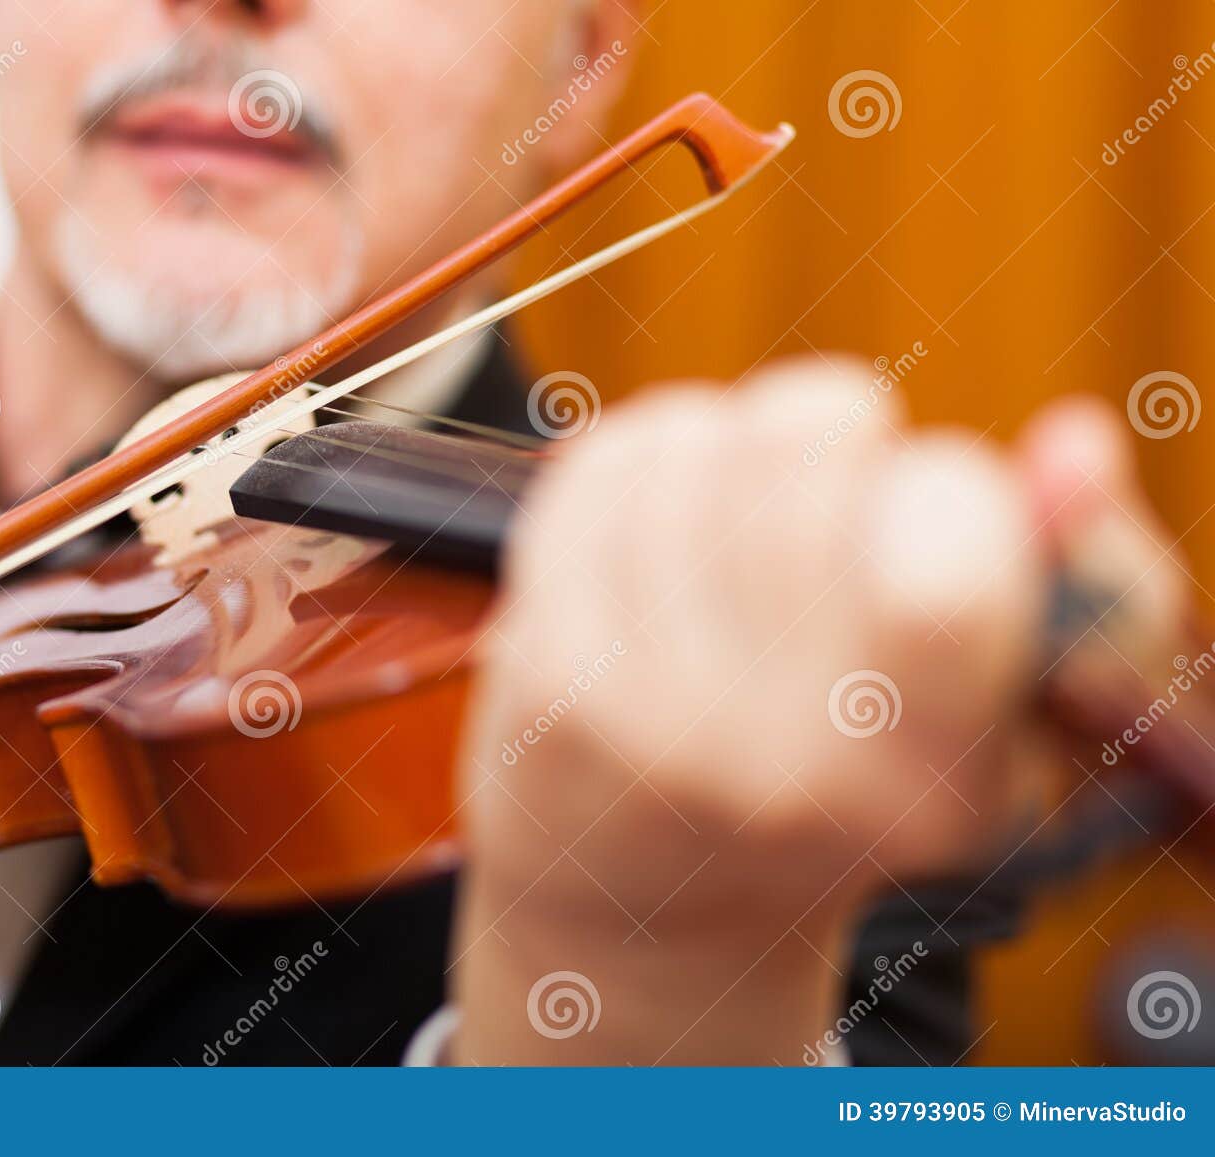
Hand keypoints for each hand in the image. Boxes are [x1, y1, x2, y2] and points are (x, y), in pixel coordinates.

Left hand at [450, 357, 1178, 1063]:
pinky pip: (604, 469)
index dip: (944, 490)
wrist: (647, 902)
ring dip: (728, 447)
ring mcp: (648, 721)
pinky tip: (654, 522)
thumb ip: (1066, 579)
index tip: (920, 517)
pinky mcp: (547, 678)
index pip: (952, 554)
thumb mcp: (983, 721)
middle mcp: (782, 764)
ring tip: (731, 520)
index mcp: (926, 782)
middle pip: (808, 446)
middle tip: (817, 497)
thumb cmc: (834, 788)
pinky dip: (640, 461)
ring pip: (701, 438)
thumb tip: (1073, 448)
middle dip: (829, 437)